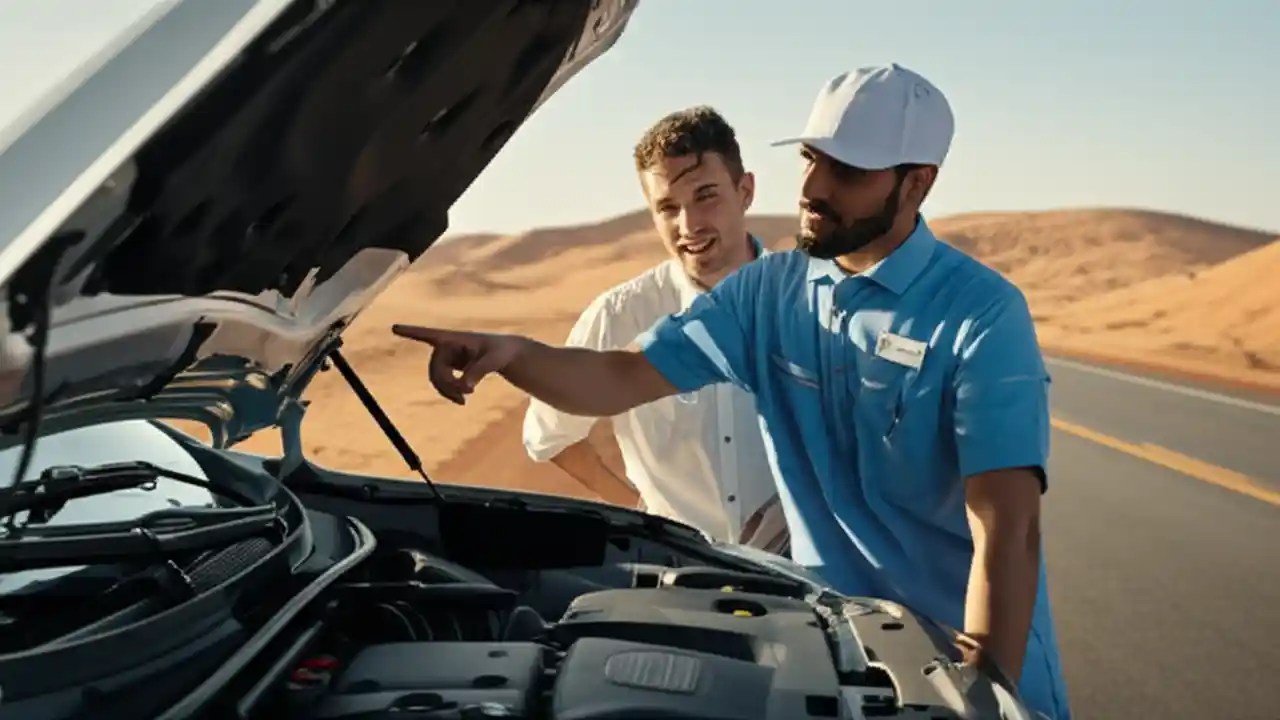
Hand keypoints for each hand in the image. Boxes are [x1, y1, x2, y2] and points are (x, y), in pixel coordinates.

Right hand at [391, 324, 524, 404]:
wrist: (506, 355)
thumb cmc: (501, 351)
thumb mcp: (495, 360)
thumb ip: (480, 370)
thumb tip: (466, 386)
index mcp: (456, 338)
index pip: (431, 334)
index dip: (412, 332)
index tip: (394, 328)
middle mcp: (446, 346)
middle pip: (435, 367)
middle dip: (447, 383)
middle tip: (468, 393)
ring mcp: (446, 357)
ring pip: (436, 378)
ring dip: (448, 390)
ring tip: (465, 400)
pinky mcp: (449, 368)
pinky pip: (442, 384)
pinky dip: (450, 393)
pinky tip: (463, 400)